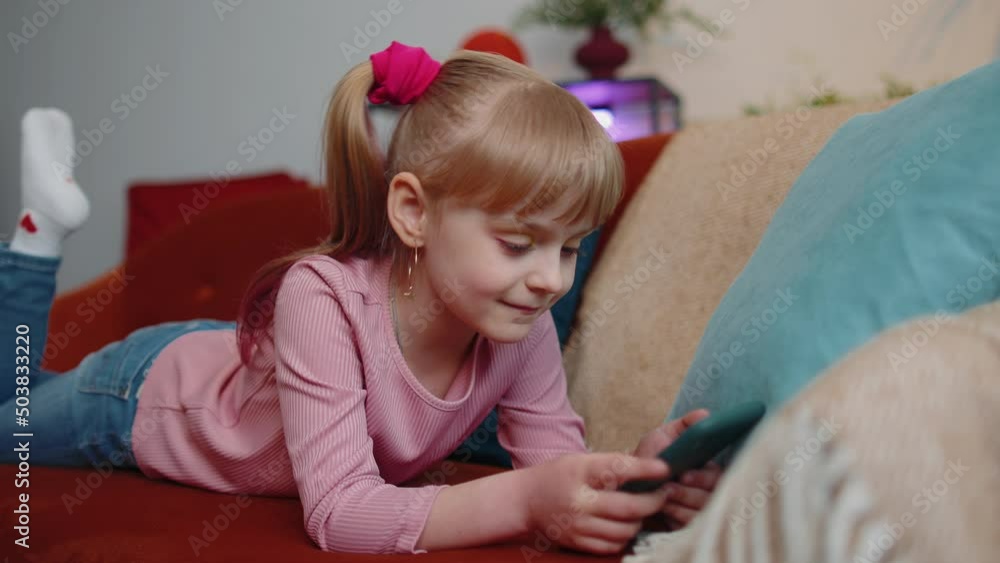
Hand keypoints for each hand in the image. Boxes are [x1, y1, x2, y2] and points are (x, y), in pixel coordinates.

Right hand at [521, 452, 672, 554]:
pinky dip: (625, 536)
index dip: (645, 469)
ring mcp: (578, 526)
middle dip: (653, 501)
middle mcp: (579, 501)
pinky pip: (613, 546)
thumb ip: (610, 465)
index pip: (618, 469)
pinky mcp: (578, 543)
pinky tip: (626, 525)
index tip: (665, 468)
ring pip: (625, 530)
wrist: (524, 501)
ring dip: (640, 521)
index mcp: (580, 473)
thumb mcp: (580, 461)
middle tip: (664, 493)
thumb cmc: (556, 476)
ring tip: (642, 510)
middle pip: (629, 508)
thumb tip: (648, 468)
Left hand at [632, 409, 724, 528]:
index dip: (703, 477)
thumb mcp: (664, 437)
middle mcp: (706, 492)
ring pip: (699, 514)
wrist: (628, 483)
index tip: (685, 474)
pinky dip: (674, 517)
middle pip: (710, 498)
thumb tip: (705, 414)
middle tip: (669, 487)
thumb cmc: (649, 458)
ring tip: (662, 496)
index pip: (718, 478)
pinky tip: (661, 509)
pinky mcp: (685, 528)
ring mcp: (697, 511)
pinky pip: (687, 527)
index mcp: (707, 471)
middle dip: (688, 493)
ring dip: (679, 505)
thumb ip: (685, 425)